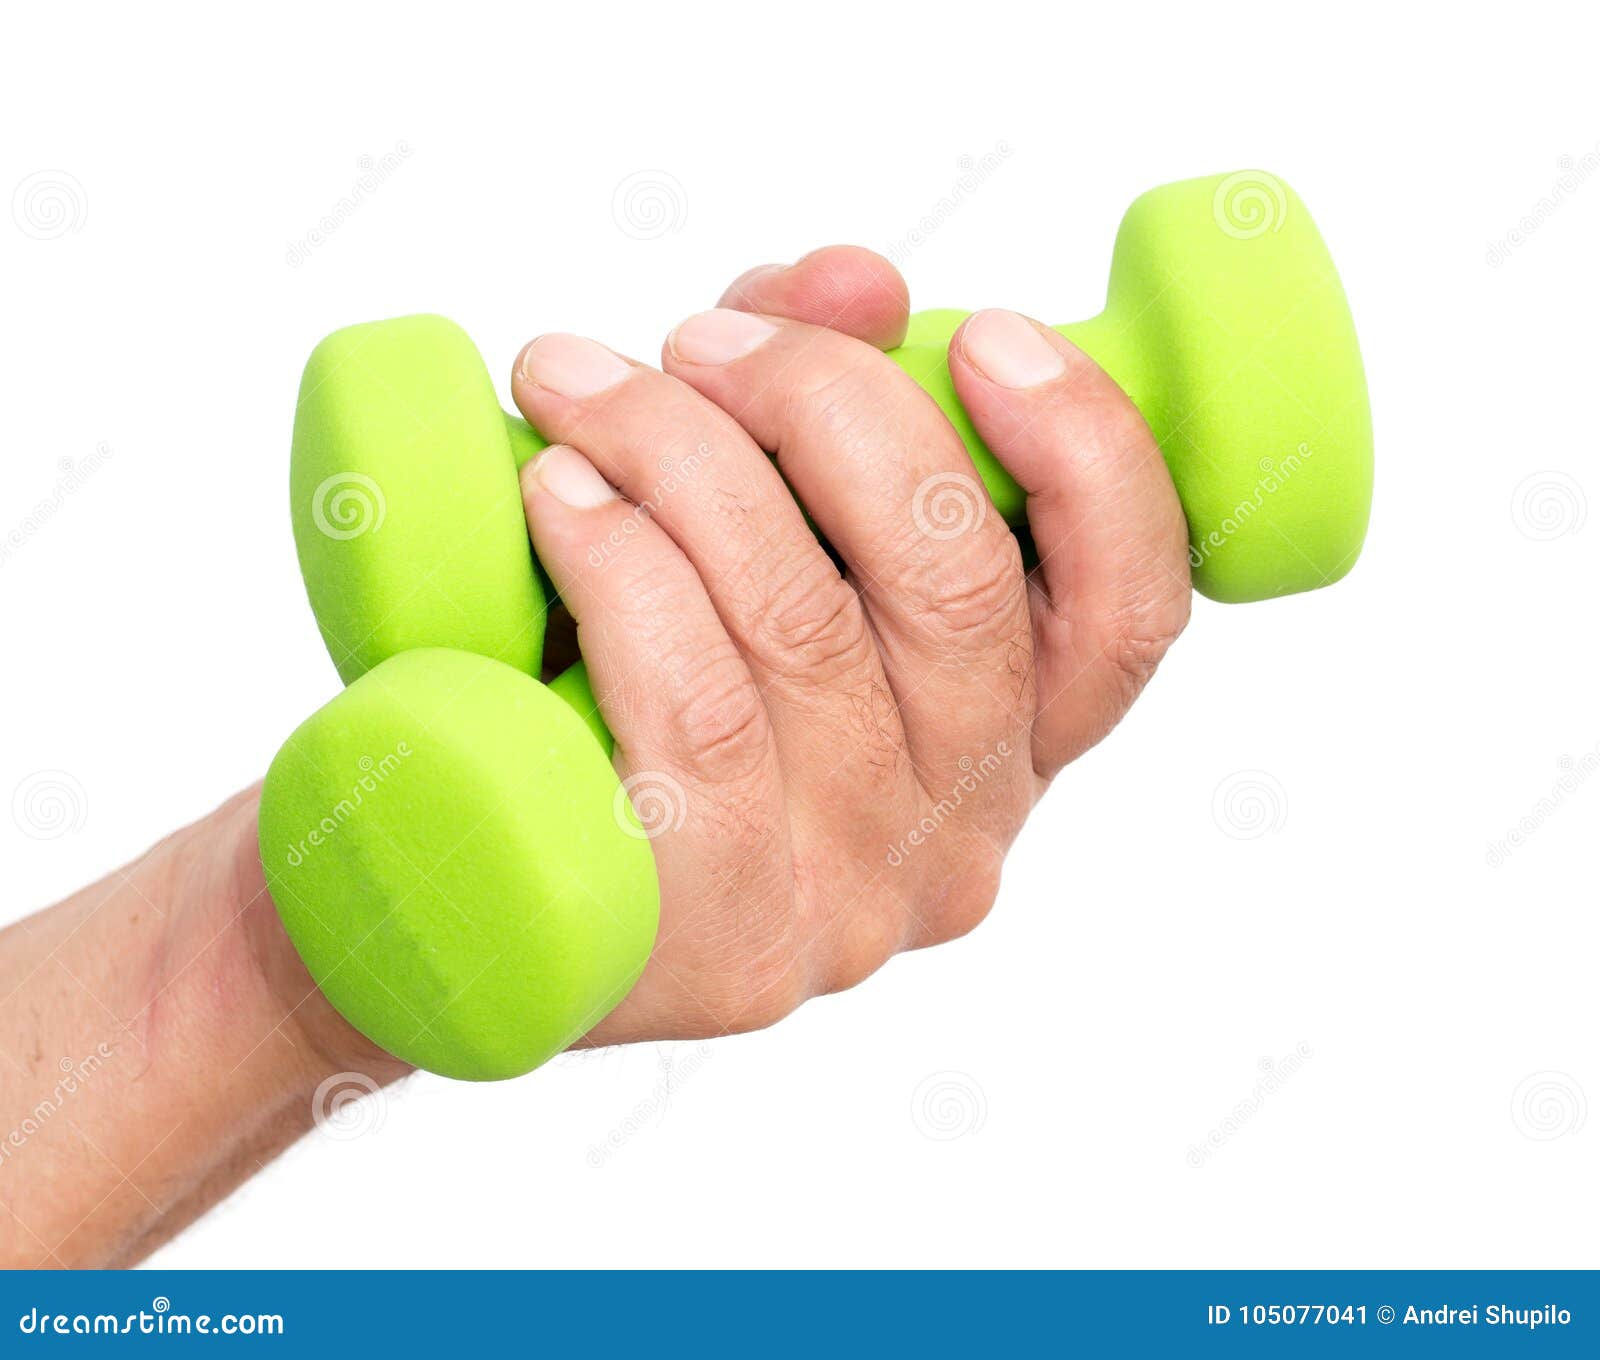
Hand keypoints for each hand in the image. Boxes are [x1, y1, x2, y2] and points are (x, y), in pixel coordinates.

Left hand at [513, 247, 1190, 1041]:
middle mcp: (955, 836)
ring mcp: (848, 901)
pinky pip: (698, 703)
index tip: (984, 332)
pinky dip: (620, 559)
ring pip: (802, 622)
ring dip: (680, 454)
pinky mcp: (725, 938)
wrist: (467, 878)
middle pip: (954, 582)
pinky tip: (557, 496)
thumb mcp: (753, 541)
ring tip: (576, 387)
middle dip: (823, 404)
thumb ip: (817, 413)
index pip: (1128, 613)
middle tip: (701, 341)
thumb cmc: (630, 683)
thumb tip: (857, 282)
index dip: (1089, 455)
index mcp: (1007, 745)